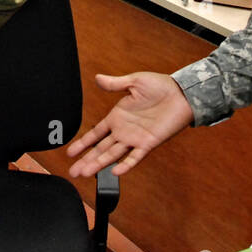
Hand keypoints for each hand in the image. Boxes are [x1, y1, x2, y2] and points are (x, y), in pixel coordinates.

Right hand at [66, 72, 194, 177]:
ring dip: (99, 164)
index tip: (70, 152)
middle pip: (100, 148)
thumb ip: (115, 84)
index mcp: (117, 116)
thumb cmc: (160, 86)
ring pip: (112, 155)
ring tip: (85, 173)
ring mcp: (135, 138)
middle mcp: (123, 130)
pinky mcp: (148, 143)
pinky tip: (115, 172)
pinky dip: (126, 165)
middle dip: (86, 160)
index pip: (95, 133)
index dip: (83, 143)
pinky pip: (135, 157)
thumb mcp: (134, 81)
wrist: (181, 94)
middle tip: (73, 172)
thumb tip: (97, 78)